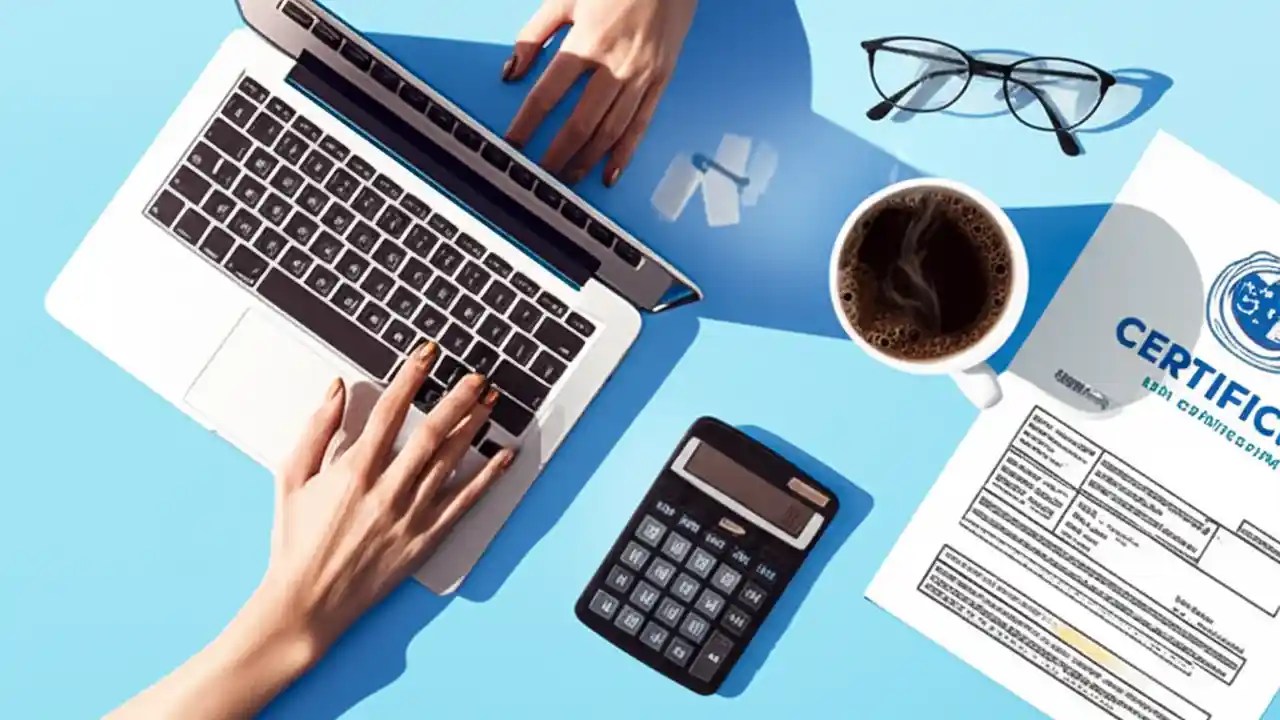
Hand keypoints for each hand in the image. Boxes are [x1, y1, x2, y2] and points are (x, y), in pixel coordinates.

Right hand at [107, 343, 513, 718]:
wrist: (307, 602)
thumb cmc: (296, 541)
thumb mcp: (292, 478)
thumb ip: (317, 429)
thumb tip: (336, 388)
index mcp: (354, 471)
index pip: (390, 412)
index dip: (411, 377)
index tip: (428, 353)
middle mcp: (387, 490)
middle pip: (432, 433)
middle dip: (458, 398)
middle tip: (478, 375)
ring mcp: (410, 516)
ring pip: (451, 462)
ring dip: (474, 427)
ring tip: (491, 401)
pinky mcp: (426, 539)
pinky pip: (464, 502)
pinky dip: (488, 477)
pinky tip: (504, 457)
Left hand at [502, 0, 697, 185]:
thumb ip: (534, 35)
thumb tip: (512, 71)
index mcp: (588, 42)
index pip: (549, 94)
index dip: (527, 123)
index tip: (513, 143)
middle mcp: (616, 64)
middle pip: (581, 122)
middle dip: (558, 153)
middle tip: (540, 174)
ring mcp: (641, 76)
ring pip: (611, 130)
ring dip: (587, 159)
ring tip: (569, 178)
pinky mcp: (661, 81)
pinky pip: (641, 124)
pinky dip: (625, 153)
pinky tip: (610, 172)